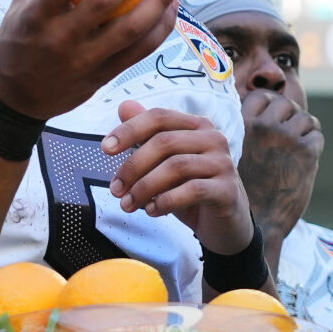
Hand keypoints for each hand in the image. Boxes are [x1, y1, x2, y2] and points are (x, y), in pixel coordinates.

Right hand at [0, 0, 181, 120]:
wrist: (14, 98)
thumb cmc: (20, 36)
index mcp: (37, 14)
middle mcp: (60, 39)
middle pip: (105, 3)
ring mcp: (83, 62)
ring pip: (130, 30)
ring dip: (159, 3)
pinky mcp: (101, 78)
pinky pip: (138, 52)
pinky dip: (159, 30)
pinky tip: (171, 9)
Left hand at [103, 100, 254, 254]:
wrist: (224, 225)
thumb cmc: (191, 190)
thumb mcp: (165, 163)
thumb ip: (147, 136)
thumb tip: (123, 106)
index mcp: (197, 126)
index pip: (160, 117)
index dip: (130, 129)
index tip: (105, 149)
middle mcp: (213, 138)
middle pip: (164, 142)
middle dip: (133, 166)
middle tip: (115, 190)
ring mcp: (223, 164)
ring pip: (176, 166)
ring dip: (145, 187)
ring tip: (128, 204)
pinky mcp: (227, 190)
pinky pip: (192, 190)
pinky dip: (166, 201)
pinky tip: (152, 211)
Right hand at [238, 90, 322, 241]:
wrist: (258, 222)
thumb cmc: (245, 191)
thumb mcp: (236, 154)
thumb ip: (250, 133)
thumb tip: (271, 113)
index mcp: (243, 126)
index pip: (262, 96)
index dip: (270, 104)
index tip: (272, 119)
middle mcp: (265, 128)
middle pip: (286, 104)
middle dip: (290, 116)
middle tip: (288, 136)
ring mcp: (287, 139)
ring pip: (305, 118)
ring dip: (304, 130)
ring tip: (297, 148)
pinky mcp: (307, 153)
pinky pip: (316, 136)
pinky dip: (314, 145)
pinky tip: (304, 160)